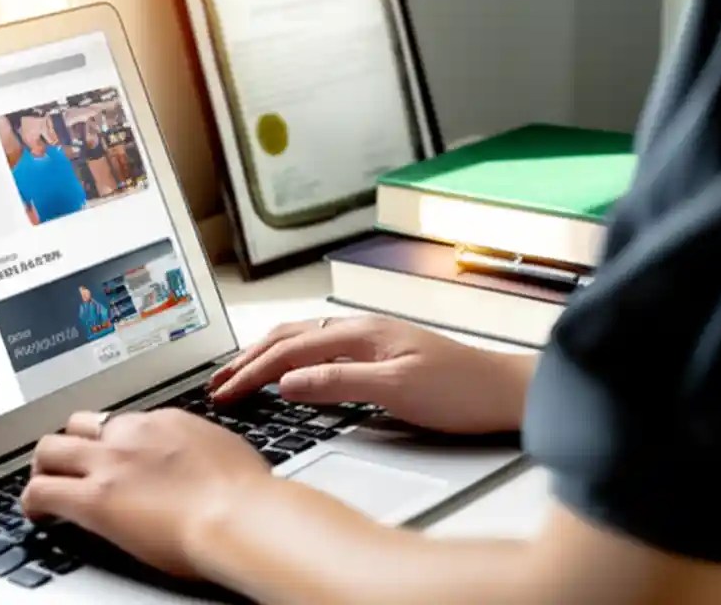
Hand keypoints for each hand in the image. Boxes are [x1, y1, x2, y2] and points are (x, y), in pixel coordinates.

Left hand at [21, 409, 272, 577]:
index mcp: (166, 422)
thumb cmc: (247, 494)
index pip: (122, 422)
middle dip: (69, 445)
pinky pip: (41, 491)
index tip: (113, 458)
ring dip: (44, 468)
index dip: (111, 442)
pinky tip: (38, 516)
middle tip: (68, 467)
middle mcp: (132, 434)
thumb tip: (208, 461)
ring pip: (50, 450)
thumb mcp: (228, 453)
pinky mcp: (92, 498)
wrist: (240, 514)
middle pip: (78, 425)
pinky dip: (32, 502)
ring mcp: (109, 463)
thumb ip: (205, 452)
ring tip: (45, 487)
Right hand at [209, 315, 532, 433]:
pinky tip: (286, 371)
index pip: (289, 350)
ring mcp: (369, 338)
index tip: (222, 392)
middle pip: (288, 337)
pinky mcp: (378, 353)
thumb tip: (287, 381)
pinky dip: (289, 358)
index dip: (251, 372)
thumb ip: (338, 382)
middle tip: (215, 383)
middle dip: (247, 359)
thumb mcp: (395, 390)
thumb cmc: (460, 391)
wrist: (505, 392)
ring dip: (265, 355)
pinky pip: (319, 349)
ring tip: (237, 372)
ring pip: (302, 339)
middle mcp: (360, 328)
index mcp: (360, 332)